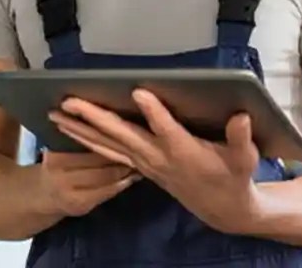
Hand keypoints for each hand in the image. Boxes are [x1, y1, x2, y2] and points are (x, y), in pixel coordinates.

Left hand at [49, 89, 260, 233]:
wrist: (222, 209)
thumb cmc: (234, 177)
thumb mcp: (245, 159)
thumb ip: (240, 138)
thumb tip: (241, 116)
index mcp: (184, 152)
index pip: (167, 130)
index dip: (155, 112)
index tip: (140, 92)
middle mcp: (159, 158)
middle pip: (122, 136)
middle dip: (95, 118)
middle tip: (71, 101)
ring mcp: (145, 163)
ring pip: (108, 146)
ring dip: (81, 130)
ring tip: (57, 113)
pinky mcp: (139, 165)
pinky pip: (108, 153)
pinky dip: (87, 142)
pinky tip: (70, 130)